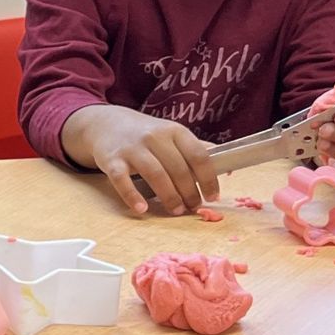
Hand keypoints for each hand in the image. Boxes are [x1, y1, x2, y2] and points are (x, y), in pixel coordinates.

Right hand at [61, 104, 218, 216]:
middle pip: (178, 168)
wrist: (105, 124)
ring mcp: (132, 148)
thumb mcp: (172, 135)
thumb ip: (196, 149)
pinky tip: (142, 208)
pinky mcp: (111, 159)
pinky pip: (122, 180)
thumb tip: (230, 168)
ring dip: (169, 196)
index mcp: (174, 131)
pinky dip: (132, 195)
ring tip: (175, 210)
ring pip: (155, 174)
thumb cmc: (145, 135)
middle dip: (189, 192)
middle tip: (193, 207)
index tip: (213, 196)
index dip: (209, 179)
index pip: (198, 155)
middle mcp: (154, 136)